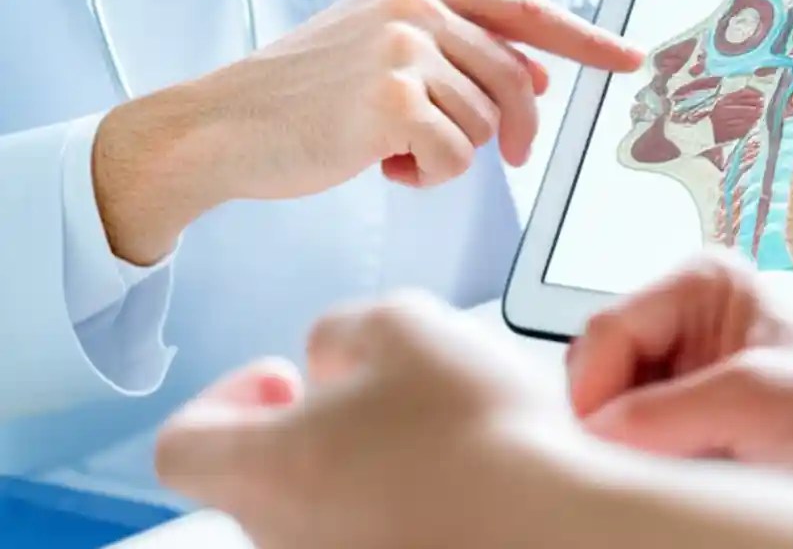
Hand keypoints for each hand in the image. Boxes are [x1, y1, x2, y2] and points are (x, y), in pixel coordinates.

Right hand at [94, 0, 642, 263]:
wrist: (225, 127)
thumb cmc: (303, 97)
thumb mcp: (384, 50)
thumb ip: (459, 53)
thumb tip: (537, 78)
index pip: (524, 10)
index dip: (585, 38)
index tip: (628, 57)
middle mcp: (416, 5)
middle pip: (516, 82)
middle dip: (514, 131)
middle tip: (506, 157)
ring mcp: (405, 47)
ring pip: (485, 125)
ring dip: (450, 154)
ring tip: (394, 149)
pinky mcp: (394, 98)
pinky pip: (456, 158)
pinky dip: (428, 176)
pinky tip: (383, 165)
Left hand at [155, 292, 578, 548]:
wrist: (552, 526)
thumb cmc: (476, 434)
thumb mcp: (405, 325)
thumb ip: (343, 327)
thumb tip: (331, 355)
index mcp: (267, 469)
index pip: (180, 446)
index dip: (221, 401)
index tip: (280, 380)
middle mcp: (287, 539)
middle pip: (261, 477)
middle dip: (312, 425)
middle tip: (377, 397)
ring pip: (325, 511)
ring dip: (364, 467)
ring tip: (438, 436)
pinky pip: (379, 536)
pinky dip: (406, 506)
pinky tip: (463, 480)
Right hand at [567, 251, 792, 491]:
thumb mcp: (757, 404)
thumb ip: (662, 412)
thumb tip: (589, 434)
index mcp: (701, 282)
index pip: (605, 333)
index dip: (597, 395)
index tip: (609, 450)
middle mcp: (688, 320)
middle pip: (601, 372)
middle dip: (616, 420)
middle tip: (657, 463)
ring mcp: (691, 373)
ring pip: (615, 413)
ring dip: (637, 447)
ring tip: (692, 467)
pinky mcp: (699, 420)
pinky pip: (642, 443)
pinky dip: (654, 466)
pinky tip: (695, 477)